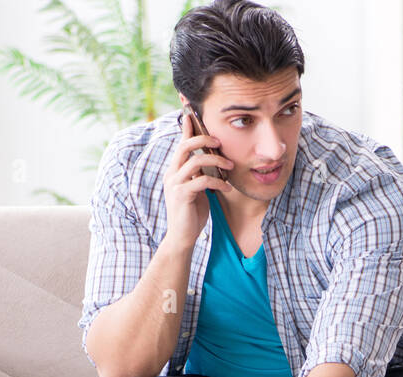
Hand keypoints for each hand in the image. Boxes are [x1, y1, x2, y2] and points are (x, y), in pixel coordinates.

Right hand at [164, 107, 233, 250]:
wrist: (182, 237)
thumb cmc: (192, 212)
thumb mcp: (197, 188)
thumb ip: (200, 174)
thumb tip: (212, 159)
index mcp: (175, 169)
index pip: (181, 143)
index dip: (187, 127)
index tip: (193, 113)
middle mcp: (172, 173)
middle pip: (185, 146)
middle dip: (205, 140)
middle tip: (221, 143)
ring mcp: (175, 184)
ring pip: (195, 162)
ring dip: (216, 162)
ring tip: (231, 168)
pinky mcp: (181, 196)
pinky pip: (201, 181)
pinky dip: (218, 182)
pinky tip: (227, 189)